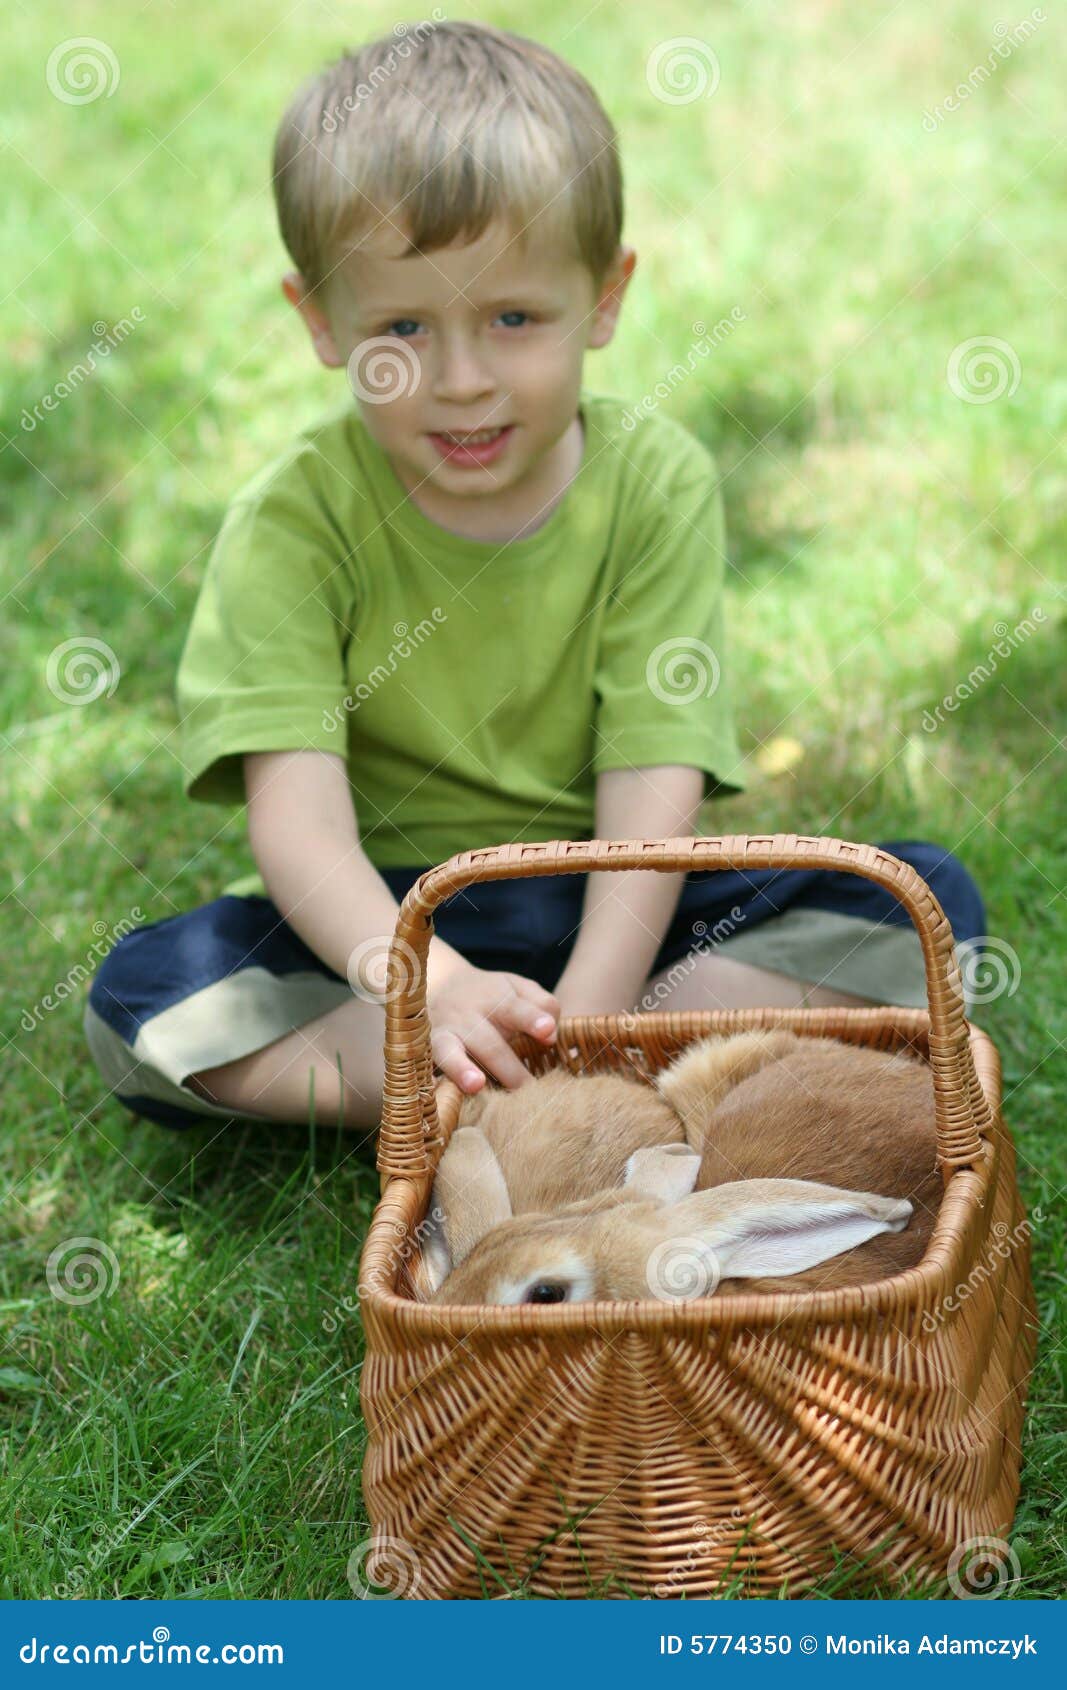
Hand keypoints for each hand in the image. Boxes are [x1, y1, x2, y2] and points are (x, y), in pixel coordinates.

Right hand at [425, 955, 559, 1092]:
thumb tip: (551, 1036)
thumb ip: (540, 1005)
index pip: (518, 1009)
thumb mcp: (516, 988)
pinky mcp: (430, 1046)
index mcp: (498, 998)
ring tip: (476, 1085)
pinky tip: (439, 1087)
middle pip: (490, 1041)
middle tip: (530, 1089)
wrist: (440, 982)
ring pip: (453, 1050)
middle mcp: (471, 1014)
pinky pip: (432, 1062)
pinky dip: (437, 1075)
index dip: (532, 1019)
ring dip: (463, 1068)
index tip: (547, 1031)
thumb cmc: (490, 995)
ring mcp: (448, 1031)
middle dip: (509, 1067)